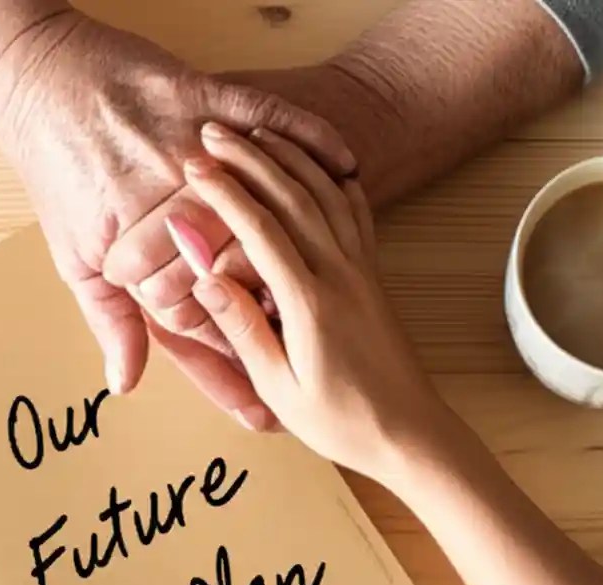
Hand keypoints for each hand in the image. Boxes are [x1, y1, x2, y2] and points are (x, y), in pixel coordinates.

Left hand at [0, 10, 353, 428]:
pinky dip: (309, 136)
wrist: (39, 81)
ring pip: (258, 199)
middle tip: (261, 305)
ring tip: (309, 250)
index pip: (188, 305)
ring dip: (286, 224)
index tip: (222, 340)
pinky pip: (268, 116)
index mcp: (126, 239)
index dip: (207, 327)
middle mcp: (159, 195)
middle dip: (246, 292)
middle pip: (232, 259)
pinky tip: (342, 160)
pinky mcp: (203, 92)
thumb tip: (125, 383)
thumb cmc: (57, 173)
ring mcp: (185, 143)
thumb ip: (109, 321)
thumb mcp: (74, 256)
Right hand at [168, 122, 452, 479]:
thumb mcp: (279, 386)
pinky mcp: (373, 275)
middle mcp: (340, 274)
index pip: (261, 230)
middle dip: (250, 158)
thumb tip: (204, 278)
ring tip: (256, 132)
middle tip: (213, 132)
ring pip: (325, 195)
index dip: (224, 193)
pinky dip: (334, 181)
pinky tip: (321, 165)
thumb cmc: (341, 421)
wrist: (410, 434)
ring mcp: (362, 270)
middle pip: (293, 197)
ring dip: (289, 158)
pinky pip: (356, 214)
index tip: (193, 166)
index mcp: (310, 302)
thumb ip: (242, 327)